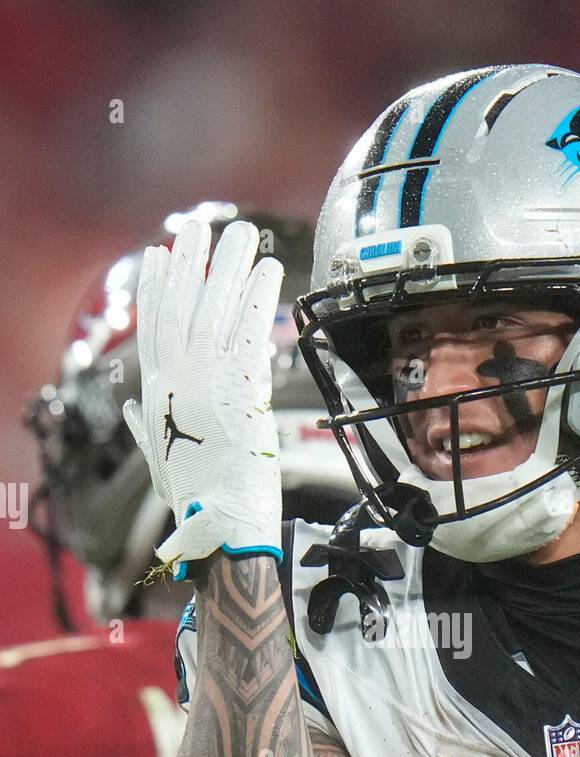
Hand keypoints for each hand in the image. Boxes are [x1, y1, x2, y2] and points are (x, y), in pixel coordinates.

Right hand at [123, 219, 284, 577]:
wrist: (222, 530)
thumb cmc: (198, 503)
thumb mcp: (159, 462)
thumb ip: (144, 427)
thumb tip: (133, 406)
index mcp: (157, 397)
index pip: (152, 330)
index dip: (156, 290)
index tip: (161, 256)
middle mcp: (178, 384)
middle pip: (183, 309)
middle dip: (192, 263)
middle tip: (203, 226)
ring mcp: (208, 386)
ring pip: (216, 311)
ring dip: (229, 267)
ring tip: (243, 233)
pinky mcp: (241, 393)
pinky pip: (250, 334)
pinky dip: (259, 298)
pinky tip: (269, 269)